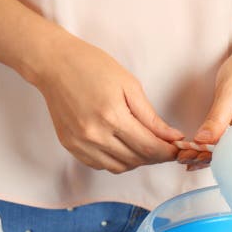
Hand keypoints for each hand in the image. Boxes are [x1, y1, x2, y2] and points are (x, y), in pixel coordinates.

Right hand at [30, 33, 182, 173]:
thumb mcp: (129, 85)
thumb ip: (151, 117)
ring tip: (144, 145)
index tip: (177, 149)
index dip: (167, 152)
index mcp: (112, 116)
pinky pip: (101, 165)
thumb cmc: (92, 67)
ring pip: (120, 167)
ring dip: (137, 161)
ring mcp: (80, 143)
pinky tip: (122, 146)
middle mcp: (94, 135)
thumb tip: (173, 137)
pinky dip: (117, 160)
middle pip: (136, 160)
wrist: (54, 63)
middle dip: (156, 156)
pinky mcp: (70, 146)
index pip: (149, 147)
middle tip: (165, 146)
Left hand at [180, 41, 231, 169]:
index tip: (195, 154)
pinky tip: (191, 152)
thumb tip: (202, 140)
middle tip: (183, 157)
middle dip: (208, 158)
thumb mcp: (231, 93)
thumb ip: (217, 118)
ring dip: (205, 154)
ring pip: (226, 150)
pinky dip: (208, 146)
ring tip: (183, 157)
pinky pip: (224, 143)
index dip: (218, 155)